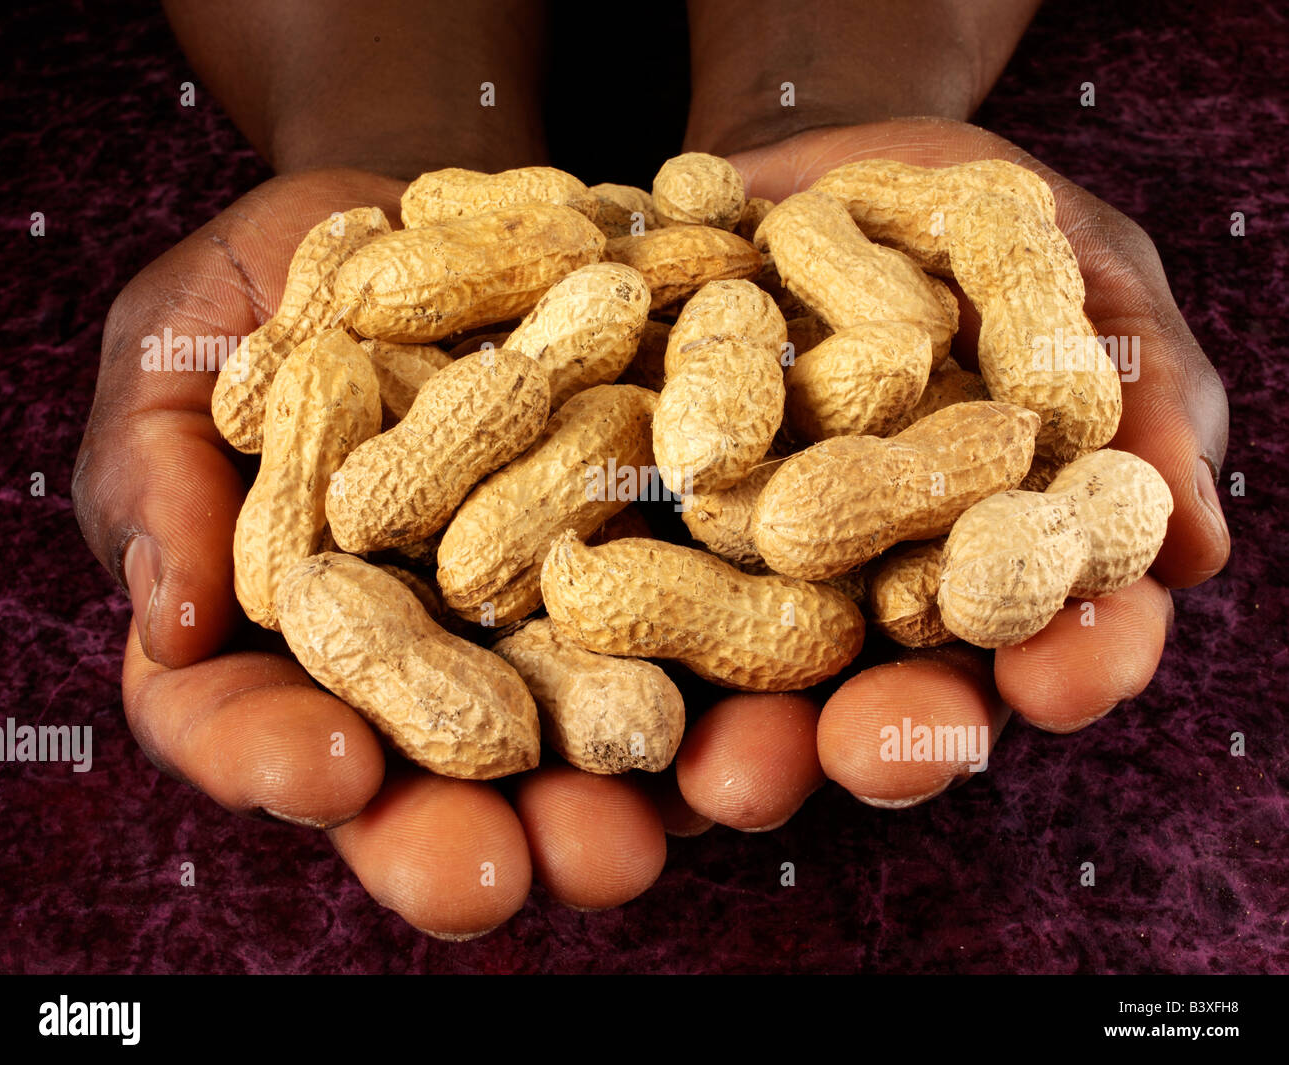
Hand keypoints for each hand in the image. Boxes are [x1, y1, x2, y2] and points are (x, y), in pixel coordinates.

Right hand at [74, 171, 670, 937]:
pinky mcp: (646, 570)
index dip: (272, 755)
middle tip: (493, 873)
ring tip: (643, 828)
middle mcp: (414, 649)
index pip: (240, 717)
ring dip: (609, 791)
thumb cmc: (278, 277)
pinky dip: (727, 683)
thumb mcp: (182, 346)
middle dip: (454, 832)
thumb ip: (157, 472)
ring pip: (565, 735)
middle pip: (418, 771)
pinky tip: (762, 717)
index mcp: (277, 621)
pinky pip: (689, 635)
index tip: (324, 769)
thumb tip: (174, 620)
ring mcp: (537, 620)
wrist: (436, 206)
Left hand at [671, 118, 1229, 817]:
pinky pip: (632, 580)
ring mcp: (766, 569)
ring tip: (721, 771)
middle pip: (898, 684)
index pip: (1051, 623)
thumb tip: (1193, 544)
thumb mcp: (1081, 268)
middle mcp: (881, 588)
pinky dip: (612, 618)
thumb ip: (1142, 392)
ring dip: (747, 730)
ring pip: (759, 674)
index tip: (1058, 679)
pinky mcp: (664, 529)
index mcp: (994, 552)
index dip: (1068, 659)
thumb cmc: (978, 220)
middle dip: (890, 731)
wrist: (822, 169)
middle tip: (866, 754)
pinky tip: (586, 641)